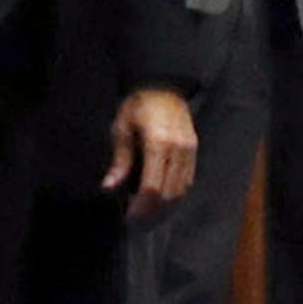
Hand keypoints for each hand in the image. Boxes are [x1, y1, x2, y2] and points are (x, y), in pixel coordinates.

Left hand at [104, 83, 200, 216]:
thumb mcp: (122, 130)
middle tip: (137, 217)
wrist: (163, 86)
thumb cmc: (137, 106)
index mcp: (158, 143)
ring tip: (149, 209)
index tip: (130, 215)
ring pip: (181, 189)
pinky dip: (175, 192)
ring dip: (165, 204)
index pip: (152, 186)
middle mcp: (178, 148)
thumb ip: (120, 161)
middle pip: (169, 192)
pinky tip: (162, 196)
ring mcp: (189, 149)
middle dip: (153, 209)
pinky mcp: (194, 149)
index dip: (141, 205)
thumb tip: (109, 187)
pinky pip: (188, 179)